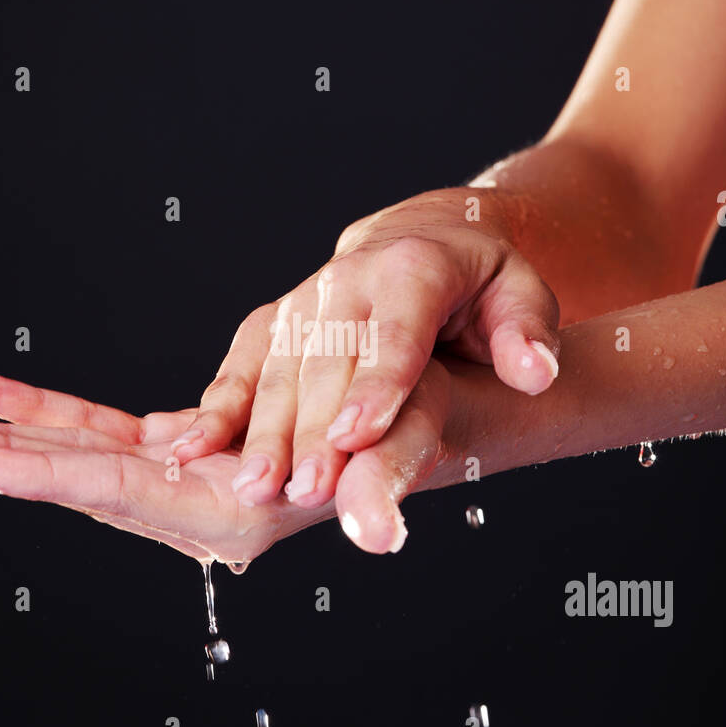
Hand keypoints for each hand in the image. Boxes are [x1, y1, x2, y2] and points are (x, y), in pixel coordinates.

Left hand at [0, 363, 459, 556]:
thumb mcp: (406, 441)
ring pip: (89, 461)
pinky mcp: (187, 454)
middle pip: (88, 482)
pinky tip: (5, 397)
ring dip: (19, 440)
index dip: (45, 473)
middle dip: (7, 460)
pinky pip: (109, 434)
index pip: (122, 490)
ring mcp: (190, 483)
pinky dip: (58, 416)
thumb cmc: (419, 424)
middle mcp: (203, 507)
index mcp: (238, 511)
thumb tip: (380, 534)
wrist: (424, 416)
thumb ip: (388, 487)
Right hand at [171, 184, 558, 511]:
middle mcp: (348, 278)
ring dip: (264, 432)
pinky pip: (242, 365)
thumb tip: (535, 372)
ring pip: (280, 370)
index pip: (394, 333)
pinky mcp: (275, 321)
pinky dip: (216, 407)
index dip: (376, 384)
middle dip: (315, 429)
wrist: (422, 235)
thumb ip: (528, 333)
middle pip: (329, 363)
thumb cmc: (479, 278)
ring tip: (256, 487)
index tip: (360, 434)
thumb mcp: (521, 293)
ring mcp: (304, 300)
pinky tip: (190, 451)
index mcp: (414, 268)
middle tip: (309, 491)